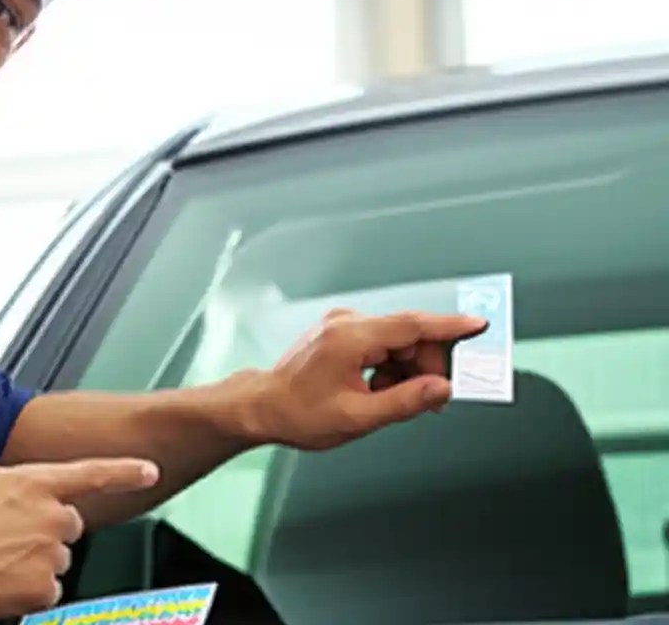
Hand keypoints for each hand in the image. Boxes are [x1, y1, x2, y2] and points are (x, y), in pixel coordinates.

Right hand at [0, 456, 158, 620]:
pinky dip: (26, 590)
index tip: (150, 471)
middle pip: (68, 526)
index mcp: (35, 483)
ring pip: (56, 560)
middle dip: (44, 532)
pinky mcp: (42, 590)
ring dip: (33, 561)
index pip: (92, 473)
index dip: (125, 471)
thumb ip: (9, 477)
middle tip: (6, 538)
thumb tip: (16, 486)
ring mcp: (49, 555)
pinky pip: (48, 591)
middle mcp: (50, 516)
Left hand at [246, 309, 487, 450]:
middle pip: (409, 335)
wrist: (262, 408)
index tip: (479, 326)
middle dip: (426, 365)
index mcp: (350, 337)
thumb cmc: (299, 413)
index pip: (413, 325)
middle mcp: (346, 323)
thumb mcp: (359, 417)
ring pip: (397, 341)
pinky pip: (380, 343)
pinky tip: (378, 390)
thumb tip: (442, 388)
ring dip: (406, 369)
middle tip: (431, 399)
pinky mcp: (339, 333)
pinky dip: (389, 366)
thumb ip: (406, 401)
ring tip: (391, 400)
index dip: (450, 326)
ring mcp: (341, 325)